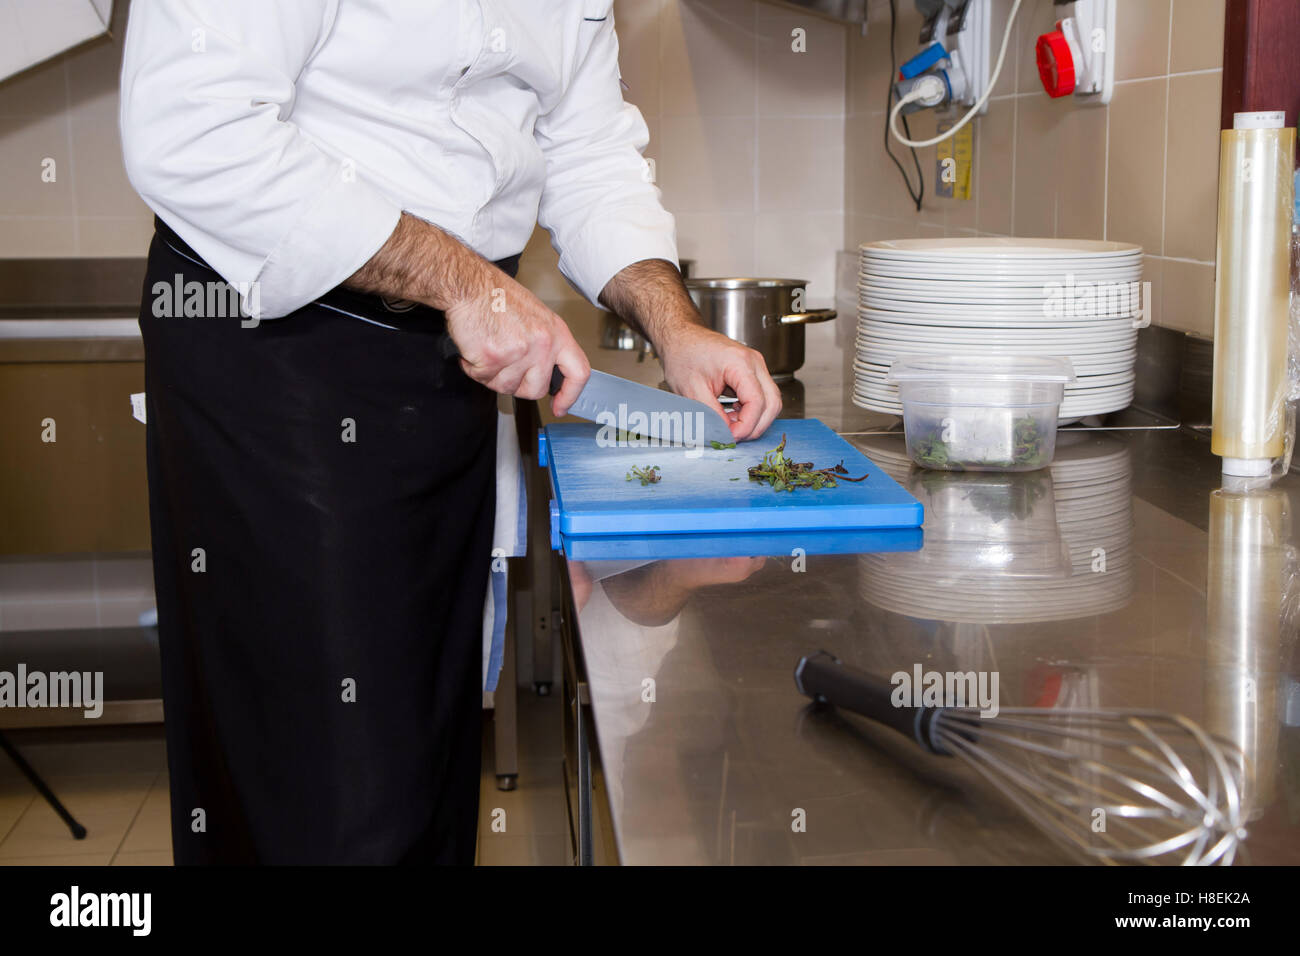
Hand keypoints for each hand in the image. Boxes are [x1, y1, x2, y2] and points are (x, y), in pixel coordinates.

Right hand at [444, 265, 590, 416]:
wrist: (469, 285)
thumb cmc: (498, 297)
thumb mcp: (536, 317)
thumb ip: (546, 346)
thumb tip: (545, 371)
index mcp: (556, 333)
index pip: (578, 372)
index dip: (570, 395)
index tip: (560, 407)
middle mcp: (542, 345)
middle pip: (536, 389)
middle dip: (518, 385)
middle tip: (505, 366)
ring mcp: (518, 353)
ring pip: (506, 387)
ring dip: (492, 375)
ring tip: (489, 348)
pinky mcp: (493, 358)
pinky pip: (482, 379)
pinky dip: (473, 367)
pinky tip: (475, 347)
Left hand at [656, 322, 781, 441]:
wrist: (680, 337)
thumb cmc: (683, 354)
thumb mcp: (691, 390)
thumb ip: (711, 415)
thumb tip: (725, 435)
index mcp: (741, 363)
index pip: (757, 402)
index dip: (746, 425)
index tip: (730, 437)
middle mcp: (754, 363)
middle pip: (772, 404)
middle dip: (756, 426)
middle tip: (734, 437)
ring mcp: (756, 367)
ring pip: (771, 402)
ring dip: (755, 420)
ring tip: (731, 426)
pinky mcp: (752, 372)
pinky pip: (762, 397)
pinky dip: (752, 411)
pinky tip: (733, 416)